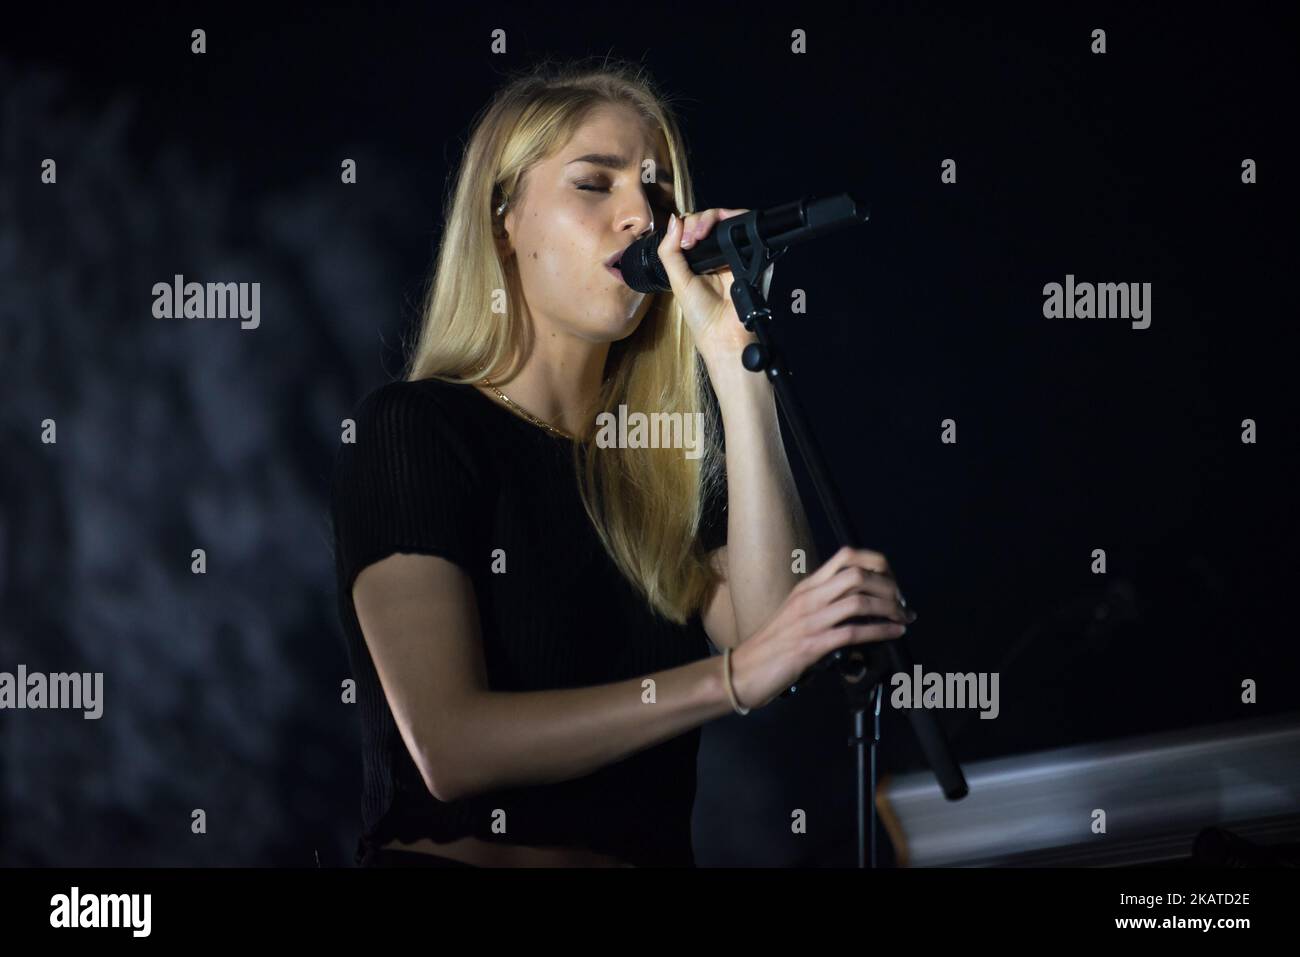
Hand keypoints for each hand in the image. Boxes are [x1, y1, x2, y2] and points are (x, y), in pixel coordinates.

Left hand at [657, 208, 774, 364]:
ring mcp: (736, 254)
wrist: (724, 332)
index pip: (694, 227)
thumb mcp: (677, 281)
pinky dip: (734, 222)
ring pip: (727, 220)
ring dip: (711, 219)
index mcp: (698, 259)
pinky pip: (747, 231)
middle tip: (690, 238)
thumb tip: (674, 220)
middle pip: (711, 220)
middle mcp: (717, 254)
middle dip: (698, 220)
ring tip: (699, 235)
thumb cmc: (701, 315)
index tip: (683, 240)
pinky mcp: (752, 256)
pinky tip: (717, 234)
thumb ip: (669, 251)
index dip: (688, 225)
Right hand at [727, 546, 915, 710]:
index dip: (877, 564)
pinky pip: (852, 633)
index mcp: (807, 587)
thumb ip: (823, 604)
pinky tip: (894, 634)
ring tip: (903, 619)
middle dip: (889, 587)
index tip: (892, 583)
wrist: (745, 670)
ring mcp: (809, 621)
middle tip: (902, 604)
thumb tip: (857, 605)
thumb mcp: (797, 614)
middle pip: (858, 574)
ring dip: (889, 609)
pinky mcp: (810, 645)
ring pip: (858, 602)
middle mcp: (809, 598)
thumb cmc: (773, 645)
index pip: (847, 556)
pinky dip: (880, 632)